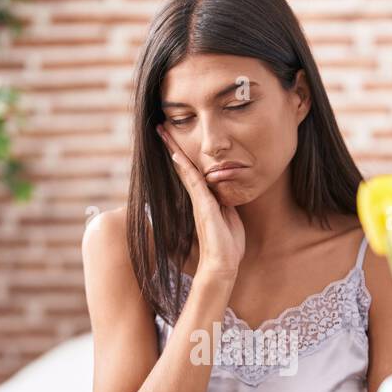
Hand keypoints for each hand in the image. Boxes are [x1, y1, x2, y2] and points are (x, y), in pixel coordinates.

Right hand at [156, 122, 245, 278]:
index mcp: (204, 199)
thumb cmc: (227, 245)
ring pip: (184, 170)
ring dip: (174, 149)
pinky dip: (185, 168)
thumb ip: (225, 203)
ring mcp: (199, 201)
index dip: (182, 154)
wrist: (223, 264)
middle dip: (172, 146)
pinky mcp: (203, 207)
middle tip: (161, 127)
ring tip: (163, 132)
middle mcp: (198, 198)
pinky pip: (193, 182)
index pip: (191, 171)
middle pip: (183, 166)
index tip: (174, 138)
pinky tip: (177, 155)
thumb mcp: (229, 217)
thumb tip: (227, 192)